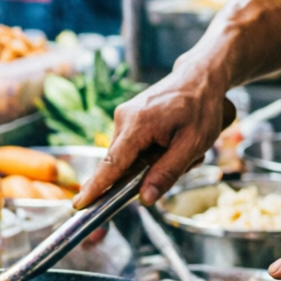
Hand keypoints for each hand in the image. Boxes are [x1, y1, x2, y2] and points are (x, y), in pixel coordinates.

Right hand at [75, 67, 231, 208]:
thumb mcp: (193, 144)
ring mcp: (124, 116)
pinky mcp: (129, 117)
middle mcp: (124, 118)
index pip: (112, 164)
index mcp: (138, 124)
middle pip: (122, 164)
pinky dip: (153, 151)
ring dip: (155, 161)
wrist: (201, 76)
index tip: (79, 205)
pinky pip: (134, 146)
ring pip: (130, 157)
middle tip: (186, 161)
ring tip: (183, 147)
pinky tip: (174, 141)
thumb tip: (145, 199)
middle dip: (148, 173)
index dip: (96, 187)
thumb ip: (167, 172)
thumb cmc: (201, 107)